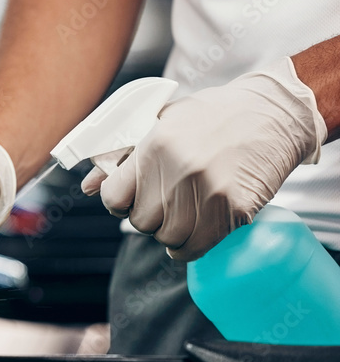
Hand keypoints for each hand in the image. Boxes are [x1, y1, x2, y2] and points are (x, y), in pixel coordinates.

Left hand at [82, 58, 327, 260]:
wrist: (275, 113)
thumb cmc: (216, 115)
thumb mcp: (163, 122)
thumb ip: (123, 156)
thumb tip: (87, 187)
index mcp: (155, 145)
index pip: (114, 197)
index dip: (119, 202)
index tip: (130, 199)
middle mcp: (177, 169)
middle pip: (141, 221)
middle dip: (149, 217)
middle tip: (166, 204)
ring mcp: (207, 190)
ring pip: (168, 238)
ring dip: (172, 233)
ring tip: (185, 215)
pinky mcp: (234, 208)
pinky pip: (196, 247)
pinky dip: (190, 248)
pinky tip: (195, 234)